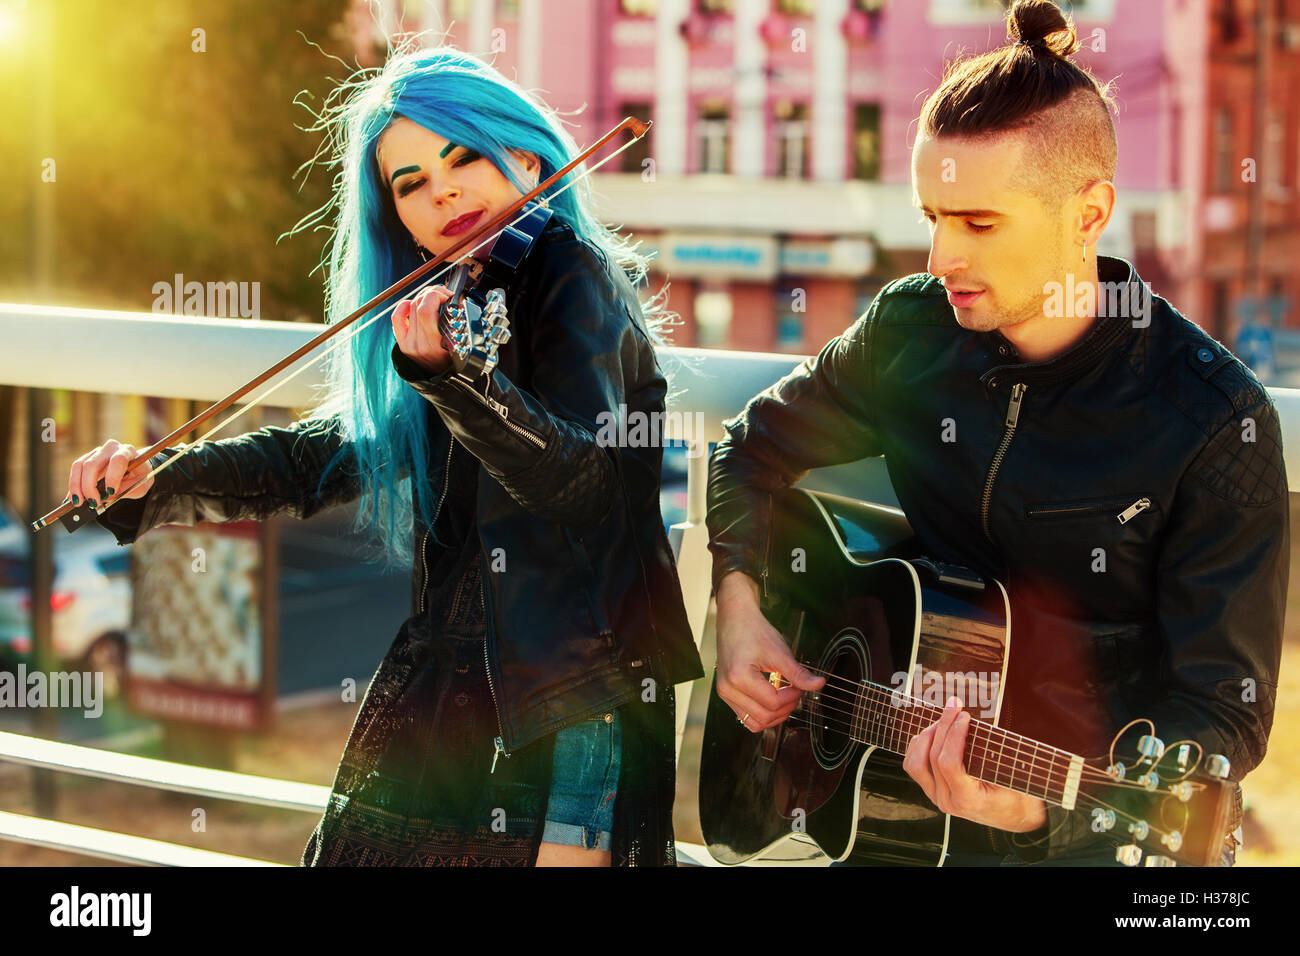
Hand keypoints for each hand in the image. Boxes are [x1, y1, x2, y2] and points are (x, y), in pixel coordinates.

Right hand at [67, 439, 153, 509]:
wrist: (137, 466)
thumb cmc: (140, 475)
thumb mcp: (141, 485)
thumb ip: (125, 491)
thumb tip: (104, 498)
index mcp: (128, 451)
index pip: (118, 460)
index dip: (112, 477)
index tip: (110, 492)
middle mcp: (111, 448)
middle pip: (92, 464)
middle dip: (89, 486)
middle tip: (92, 502)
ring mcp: (97, 452)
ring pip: (80, 466)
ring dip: (76, 486)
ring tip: (79, 502)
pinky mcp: (87, 458)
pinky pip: (76, 470)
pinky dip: (73, 485)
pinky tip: (73, 498)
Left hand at [393, 285, 454, 374]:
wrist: (444, 380)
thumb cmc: (456, 360)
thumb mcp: (462, 344)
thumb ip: (456, 323)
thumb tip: (451, 299)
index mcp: (437, 344)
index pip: (426, 310)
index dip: (437, 296)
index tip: (449, 296)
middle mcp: (421, 344)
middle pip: (419, 304)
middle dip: (432, 292)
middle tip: (443, 294)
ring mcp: (410, 344)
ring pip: (411, 306)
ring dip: (423, 296)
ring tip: (433, 298)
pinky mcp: (403, 344)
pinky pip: (397, 317)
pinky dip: (404, 306)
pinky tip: (414, 305)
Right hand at [714, 571, 824, 731]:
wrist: (735, 618)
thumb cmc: (754, 630)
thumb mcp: (779, 651)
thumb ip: (798, 673)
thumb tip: (819, 685)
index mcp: (738, 677)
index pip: (773, 702)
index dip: (792, 697)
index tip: (800, 686)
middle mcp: (727, 689)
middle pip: (764, 717)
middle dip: (785, 708)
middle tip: (795, 692)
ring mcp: (725, 693)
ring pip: (754, 723)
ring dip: (774, 716)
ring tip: (785, 698)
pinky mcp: (726, 694)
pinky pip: (746, 717)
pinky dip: (762, 714)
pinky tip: (772, 700)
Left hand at [902, 696, 1047, 832]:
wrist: (1014, 816)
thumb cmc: (1017, 795)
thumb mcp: (1011, 777)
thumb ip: (991, 757)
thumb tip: (971, 725)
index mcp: (968, 800)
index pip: (949, 763)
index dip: (954, 735)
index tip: (965, 716)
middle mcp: (947, 801)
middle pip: (933, 757)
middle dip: (944, 725)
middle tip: (955, 706)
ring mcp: (936, 796)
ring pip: (916, 762)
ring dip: (928, 735)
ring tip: (944, 720)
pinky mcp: (931, 790)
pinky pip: (914, 766)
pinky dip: (919, 745)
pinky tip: (933, 732)